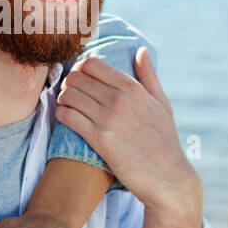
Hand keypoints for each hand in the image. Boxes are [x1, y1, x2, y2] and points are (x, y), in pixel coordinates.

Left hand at [55, 47, 201, 217]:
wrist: (166, 177)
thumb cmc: (164, 140)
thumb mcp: (162, 104)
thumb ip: (149, 76)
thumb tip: (141, 51)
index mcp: (133, 88)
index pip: (92, 64)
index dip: (80, 69)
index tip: (81, 79)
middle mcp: (119, 99)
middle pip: (76, 77)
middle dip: (68, 83)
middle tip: (70, 93)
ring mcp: (108, 119)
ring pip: (69, 95)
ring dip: (63, 99)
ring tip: (67, 106)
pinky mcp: (99, 139)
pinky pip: (68, 117)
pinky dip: (61, 115)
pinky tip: (65, 118)